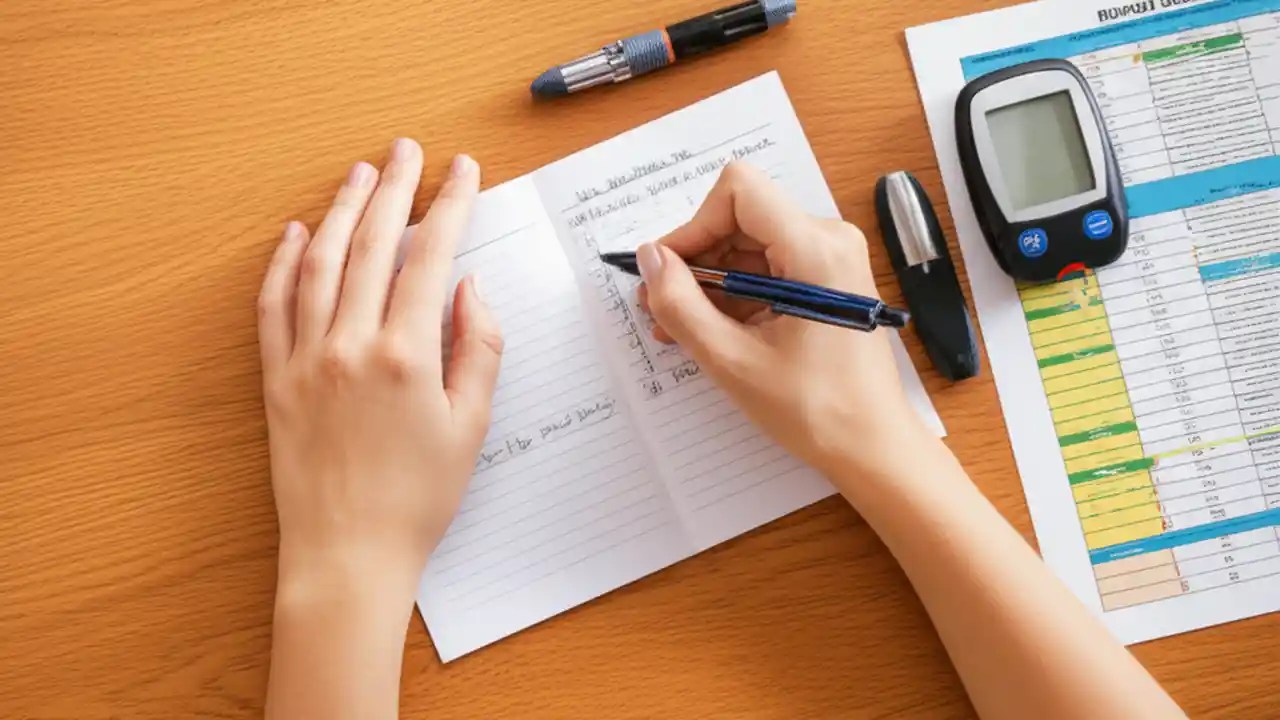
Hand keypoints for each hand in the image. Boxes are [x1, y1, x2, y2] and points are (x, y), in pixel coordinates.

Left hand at [257, 139, 501, 600]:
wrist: (348, 555)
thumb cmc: (418, 499)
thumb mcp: (471, 426)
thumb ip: (478, 349)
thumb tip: (470, 288)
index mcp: (405, 356)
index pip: (430, 258)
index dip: (450, 206)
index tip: (463, 171)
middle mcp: (350, 346)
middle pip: (371, 246)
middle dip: (395, 189)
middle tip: (408, 149)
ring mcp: (306, 360)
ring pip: (318, 263)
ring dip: (340, 211)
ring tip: (360, 174)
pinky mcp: (276, 381)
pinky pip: (273, 307)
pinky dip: (282, 264)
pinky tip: (293, 234)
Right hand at [637, 162, 928, 480]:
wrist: (873, 446)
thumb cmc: (815, 410)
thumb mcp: (732, 361)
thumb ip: (682, 305)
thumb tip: (649, 258)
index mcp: (816, 250)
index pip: (738, 191)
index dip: (693, 226)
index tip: (668, 272)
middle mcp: (829, 240)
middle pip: (741, 217)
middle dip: (695, 258)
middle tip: (659, 304)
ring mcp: (830, 259)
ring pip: (749, 245)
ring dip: (709, 282)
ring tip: (676, 326)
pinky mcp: (827, 280)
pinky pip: (768, 267)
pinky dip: (733, 294)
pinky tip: (707, 330)